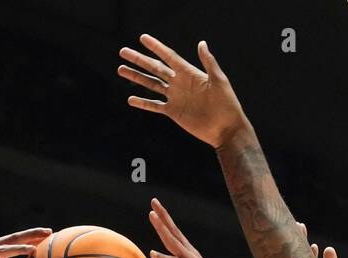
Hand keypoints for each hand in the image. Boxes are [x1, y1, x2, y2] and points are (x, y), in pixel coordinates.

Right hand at [119, 34, 245, 147]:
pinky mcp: (174, 112)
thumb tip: (201, 43)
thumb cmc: (227, 104)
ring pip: (151, 84)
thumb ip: (209, 62)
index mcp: (190, 73)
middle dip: (139, 60)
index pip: (169, 56)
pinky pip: (155, 105)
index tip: (143, 38)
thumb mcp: (219, 81)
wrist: (226, 129)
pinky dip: (143, 103)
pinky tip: (130, 99)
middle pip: (155, 68)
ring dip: (136, 77)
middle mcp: (180, 83)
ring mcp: (175, 97)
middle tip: (123, 51)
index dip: (156, 47)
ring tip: (120, 69)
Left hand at [147, 198, 228, 257]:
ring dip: (162, 228)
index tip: (156, 210)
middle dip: (163, 216)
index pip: (174, 236)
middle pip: (173, 232)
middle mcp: (190, 255)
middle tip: (154, 201)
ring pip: (173, 242)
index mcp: (189, 256)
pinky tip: (153, 253)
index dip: (165, 222)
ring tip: (151, 215)